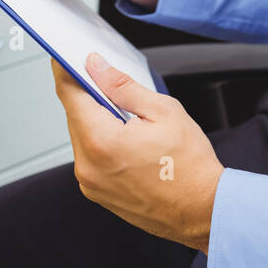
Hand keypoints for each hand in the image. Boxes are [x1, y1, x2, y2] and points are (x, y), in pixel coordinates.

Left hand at [51, 53, 223, 253]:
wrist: (201, 210)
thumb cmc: (189, 166)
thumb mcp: (163, 111)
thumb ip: (123, 87)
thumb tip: (97, 67)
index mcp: (101, 141)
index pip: (69, 94)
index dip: (66, 71)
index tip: (66, 57)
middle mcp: (87, 166)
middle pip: (75, 115)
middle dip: (88, 95)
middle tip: (109, 82)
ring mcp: (90, 183)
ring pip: (82, 136)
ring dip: (97, 120)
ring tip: (129, 117)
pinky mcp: (96, 193)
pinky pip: (90, 157)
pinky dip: (101, 141)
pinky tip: (127, 140)